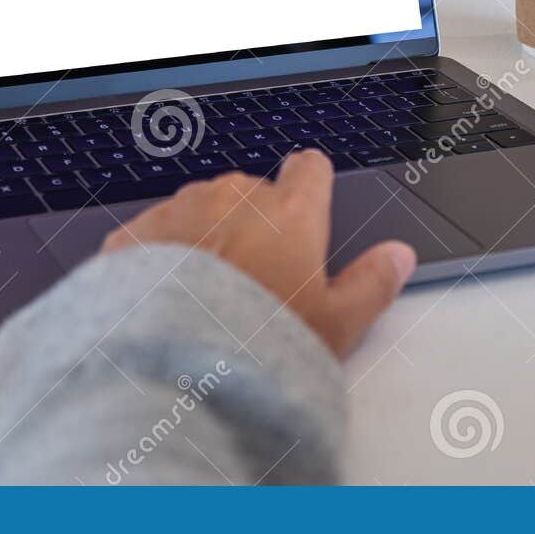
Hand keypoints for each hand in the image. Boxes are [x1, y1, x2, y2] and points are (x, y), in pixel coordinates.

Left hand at [100, 149, 415, 357]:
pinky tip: (166, 300)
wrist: (167, 364)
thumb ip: (372, 284)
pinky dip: (162, 256)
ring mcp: (182, 209)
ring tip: (207, 299)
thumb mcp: (335, 326)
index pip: (309, 169)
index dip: (310, 189)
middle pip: (253, 195)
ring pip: (202, 210)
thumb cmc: (257, 344)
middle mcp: (236, 197)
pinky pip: (157, 233)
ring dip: (207, 237)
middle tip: (256, 285)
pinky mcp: (136, 231)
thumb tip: (399, 257)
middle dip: (255, 226)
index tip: (305, 213)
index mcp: (292, 212)